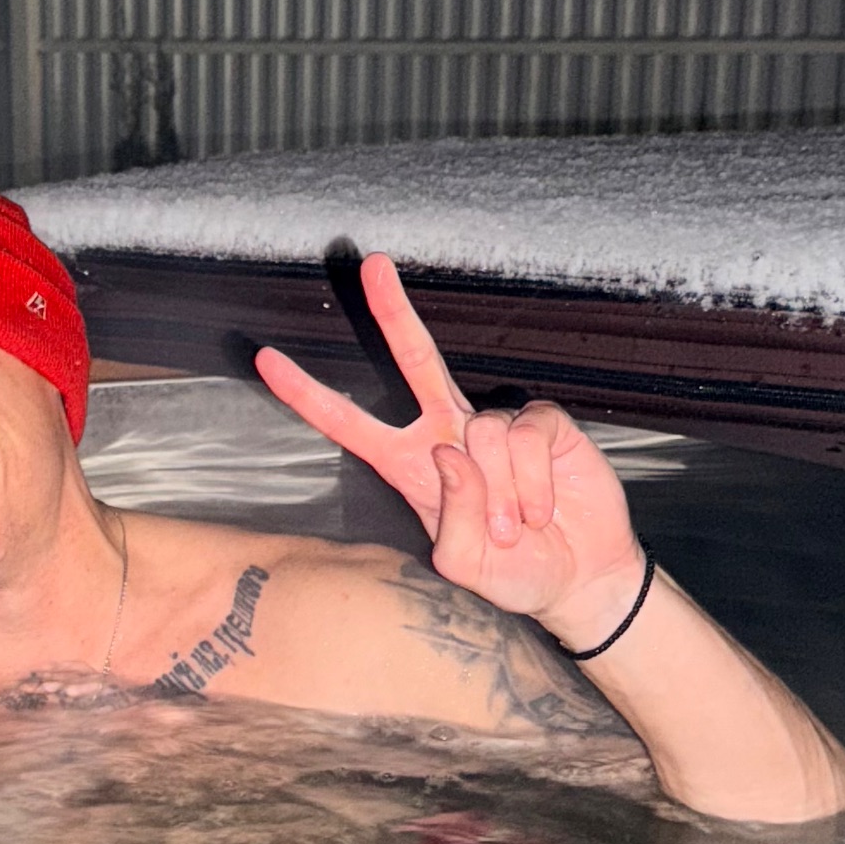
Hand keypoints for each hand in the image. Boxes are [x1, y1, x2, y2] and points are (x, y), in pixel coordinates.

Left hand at [255, 253, 641, 633]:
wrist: (578, 579)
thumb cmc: (513, 573)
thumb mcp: (466, 565)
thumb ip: (451, 517)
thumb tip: (450, 451)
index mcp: (409, 466)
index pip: (348, 424)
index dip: (306, 395)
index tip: (266, 360)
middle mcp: (448, 434)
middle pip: (414, 359)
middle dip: (393, 311)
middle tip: (372, 264)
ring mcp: (495, 424)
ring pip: (481, 432)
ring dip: (501, 494)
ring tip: (515, 528)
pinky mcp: (542, 424)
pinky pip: (526, 434)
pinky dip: (534, 482)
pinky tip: (542, 508)